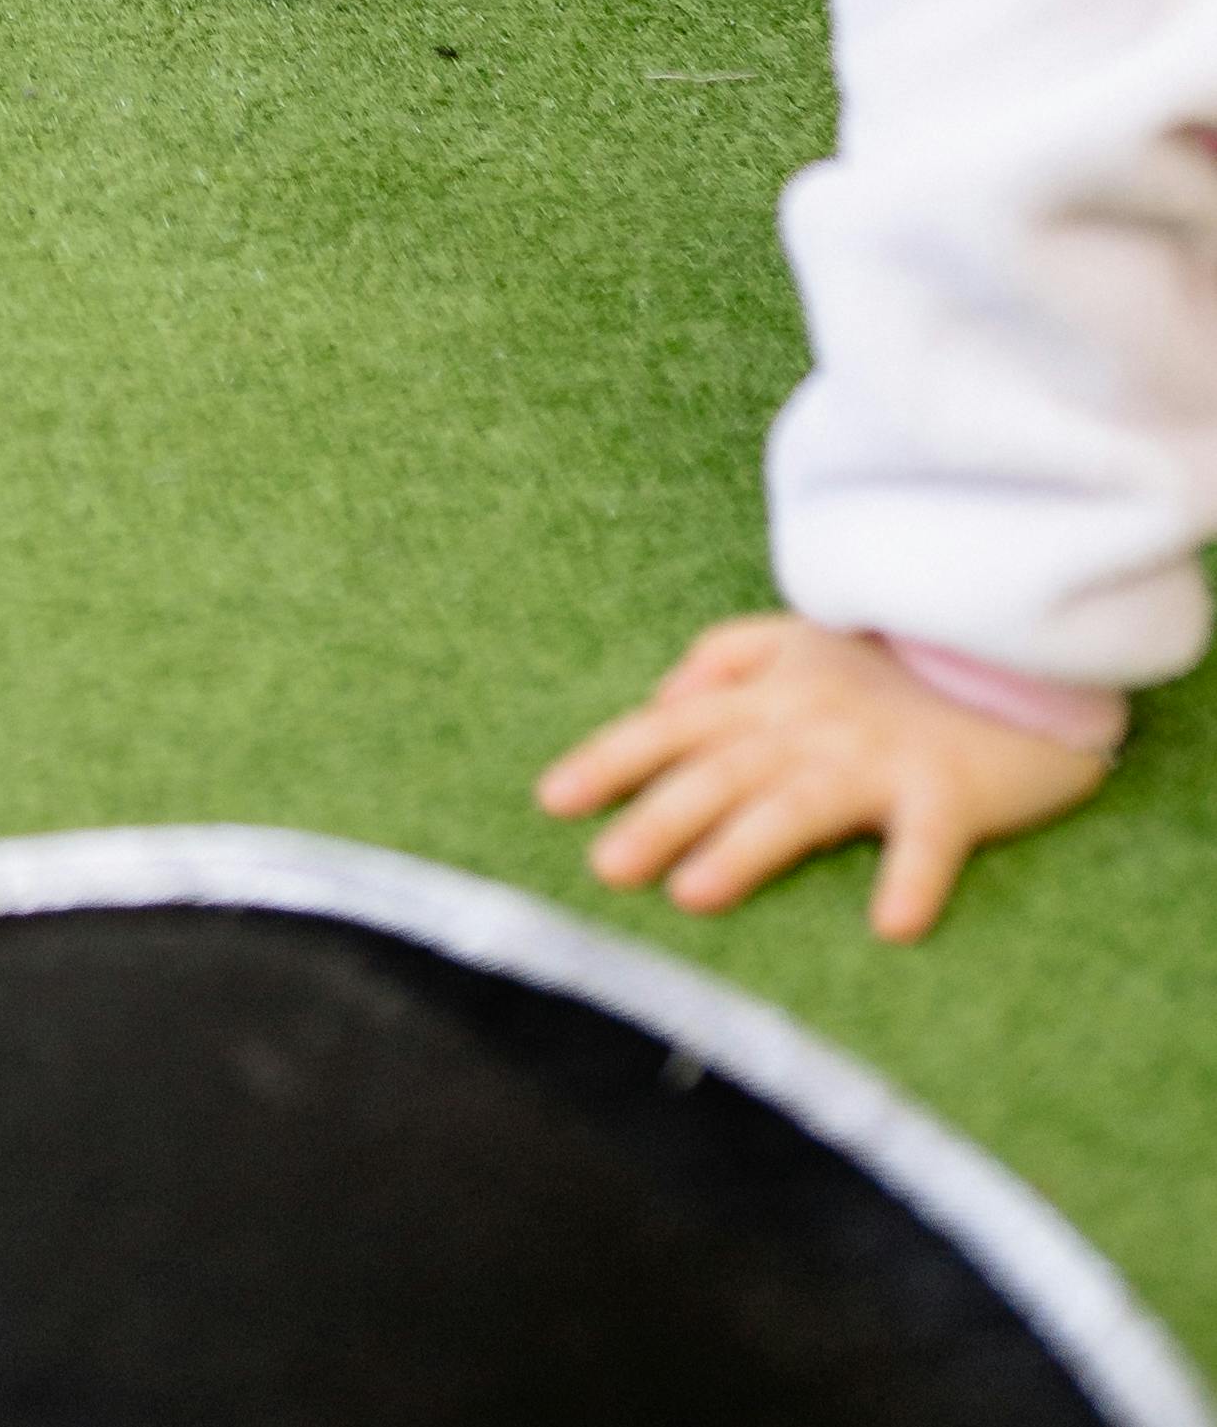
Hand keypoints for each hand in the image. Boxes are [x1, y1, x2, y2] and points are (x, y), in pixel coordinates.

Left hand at [542, 617, 1114, 939]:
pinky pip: (930, 840)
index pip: (673, 726)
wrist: (1012, 651)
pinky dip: (913, 879)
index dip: (610, 759)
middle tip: (605, 867)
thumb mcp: (800, 639)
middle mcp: (812, 723)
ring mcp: (880, 757)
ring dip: (746, 847)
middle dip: (657, 816)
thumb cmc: (898, 663)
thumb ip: (724, 659)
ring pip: (800, 803)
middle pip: (721, 771)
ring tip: (694, 893)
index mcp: (772, 692)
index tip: (551, 799)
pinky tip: (891, 924)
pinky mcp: (950, 791)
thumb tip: (660, 699)